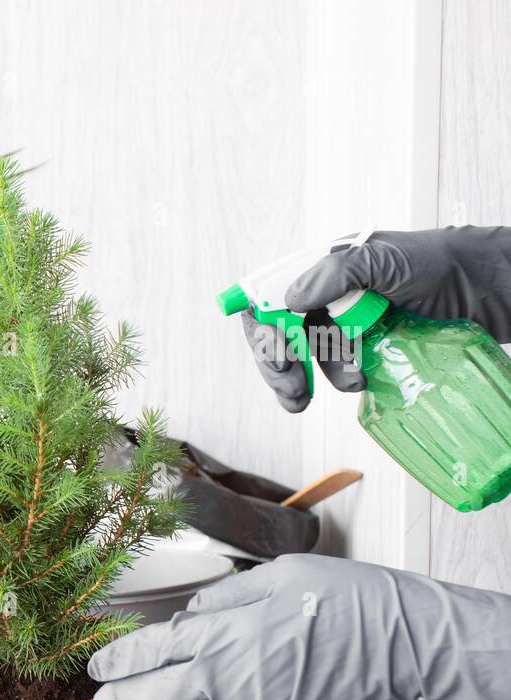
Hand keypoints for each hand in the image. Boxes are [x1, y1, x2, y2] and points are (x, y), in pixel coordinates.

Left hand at [88, 554, 510, 699]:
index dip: (115, 662)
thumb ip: (217, 601)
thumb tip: (185, 619)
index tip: (94, 667)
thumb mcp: (269, 577)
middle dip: (121, 695)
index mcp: (218, 637)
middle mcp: (223, 682)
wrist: (397, 644)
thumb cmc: (338, 598)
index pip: (147, 653)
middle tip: (101, 697)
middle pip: (152, 695)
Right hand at [243, 226, 510, 412]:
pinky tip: (358, 382)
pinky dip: (339, 381)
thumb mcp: (384, 258)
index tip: (277, 351)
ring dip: (306, 378)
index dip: (262, 326)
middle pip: (279, 332)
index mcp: (322, 269)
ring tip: (320, 392)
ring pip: (304, 357)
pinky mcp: (364, 348)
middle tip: (291, 385)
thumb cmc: (438, 262)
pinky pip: (335, 369)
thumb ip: (335, 273)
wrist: (485, 288)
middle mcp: (327, 296)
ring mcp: (345, 323)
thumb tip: (289, 300)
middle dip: (277, 362)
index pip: (269, 296)